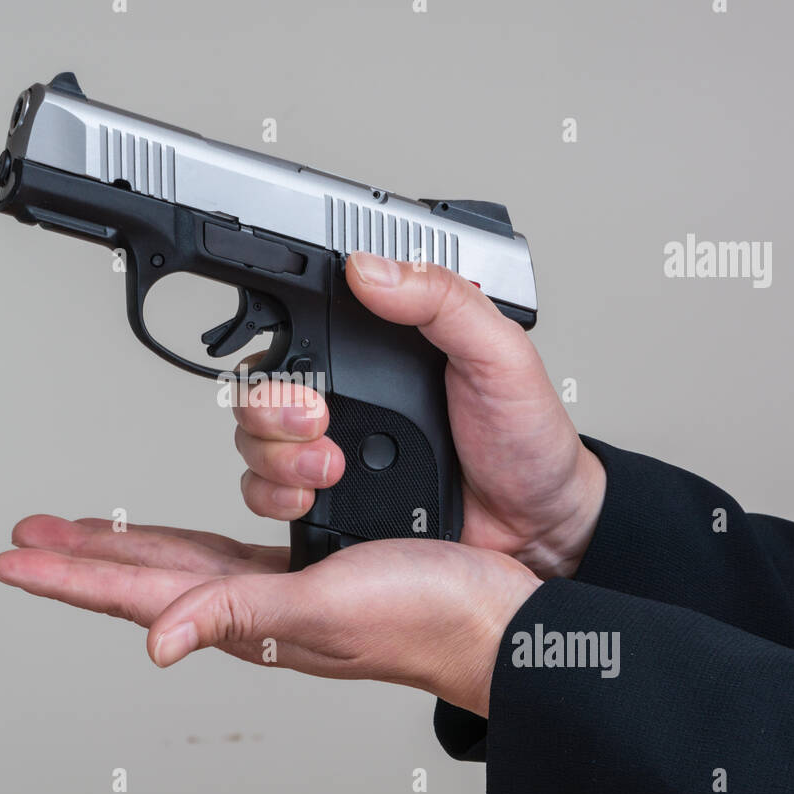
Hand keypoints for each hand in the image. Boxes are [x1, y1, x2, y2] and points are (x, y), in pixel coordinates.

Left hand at [0, 515, 540, 717]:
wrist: (499, 617)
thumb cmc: (428, 620)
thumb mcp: (325, 610)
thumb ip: (240, 615)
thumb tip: (156, 641)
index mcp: (246, 616)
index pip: (134, 594)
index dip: (68, 575)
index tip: (11, 558)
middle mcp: (252, 604)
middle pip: (142, 575)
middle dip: (80, 556)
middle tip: (27, 536)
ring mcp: (280, 585)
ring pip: (178, 560)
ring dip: (123, 545)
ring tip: (80, 533)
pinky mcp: (312, 564)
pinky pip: (226, 547)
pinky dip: (187, 538)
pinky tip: (181, 538)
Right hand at [233, 250, 606, 578]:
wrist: (539, 524)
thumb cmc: (527, 438)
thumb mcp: (498, 351)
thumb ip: (441, 299)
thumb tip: (370, 269)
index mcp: (380, 348)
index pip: (300, 327)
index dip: (278, 336)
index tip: (296, 353)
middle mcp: (346, 395)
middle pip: (260, 387)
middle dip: (269, 405)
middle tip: (316, 418)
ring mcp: (333, 449)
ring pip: (253, 439)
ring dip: (272, 451)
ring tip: (327, 465)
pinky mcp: (330, 502)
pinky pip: (265, 493)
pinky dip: (272, 494)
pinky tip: (309, 494)